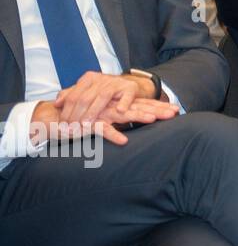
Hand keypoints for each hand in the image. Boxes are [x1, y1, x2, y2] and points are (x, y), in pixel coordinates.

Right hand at [32, 90, 178, 148]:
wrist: (53, 119)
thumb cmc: (80, 121)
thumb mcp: (103, 121)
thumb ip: (118, 122)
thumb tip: (133, 131)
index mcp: (116, 106)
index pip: (141, 104)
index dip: (158, 106)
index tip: (176, 109)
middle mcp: (111, 108)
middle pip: (137, 107)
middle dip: (156, 109)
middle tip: (174, 112)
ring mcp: (99, 114)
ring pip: (122, 114)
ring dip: (138, 116)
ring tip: (153, 119)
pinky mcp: (87, 124)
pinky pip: (102, 129)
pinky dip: (112, 134)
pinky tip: (124, 141)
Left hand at [52, 71, 152, 125]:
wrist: (129, 86)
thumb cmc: (105, 91)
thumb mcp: (87, 91)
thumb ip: (71, 95)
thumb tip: (56, 104)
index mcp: (89, 79)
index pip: (73, 96)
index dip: (67, 111)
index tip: (63, 125)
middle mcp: (102, 79)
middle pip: (85, 97)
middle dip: (77, 115)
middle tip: (72, 129)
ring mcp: (116, 82)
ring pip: (102, 96)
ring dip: (94, 111)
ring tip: (87, 124)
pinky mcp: (130, 88)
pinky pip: (127, 96)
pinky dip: (123, 103)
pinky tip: (119, 111)